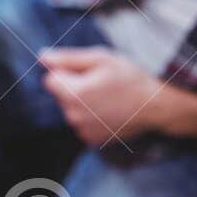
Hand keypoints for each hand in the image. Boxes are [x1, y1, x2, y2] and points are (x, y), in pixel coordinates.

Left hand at [39, 47, 179, 144]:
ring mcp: (82, 131)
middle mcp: (74, 116)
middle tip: (101, 82)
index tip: (88, 71)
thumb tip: (42, 57)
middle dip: (74, 87)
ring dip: (82, 102)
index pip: (50, 79)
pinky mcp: (91, 139)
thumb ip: (67, 58)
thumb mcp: (100, 59)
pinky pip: (81, 122)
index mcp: (74, 94)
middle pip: (60, 95)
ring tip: (107, 97)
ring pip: (70, 109)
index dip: (67, 71)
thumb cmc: (130, 78)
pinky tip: (109, 110)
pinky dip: (90, 116)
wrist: (155, 106)